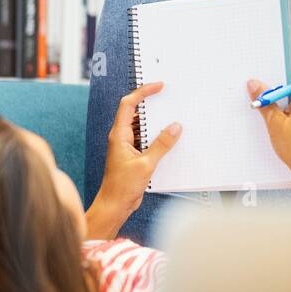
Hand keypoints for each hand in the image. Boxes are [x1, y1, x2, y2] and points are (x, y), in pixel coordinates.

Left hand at [86, 82, 181, 238]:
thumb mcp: (146, 164)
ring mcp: (127, 146)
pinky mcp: (134, 155)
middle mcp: (121, 137)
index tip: (158, 86)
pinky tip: (171, 138)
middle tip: (170, 97)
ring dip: (156, 122)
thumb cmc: (122, 187)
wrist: (115, 205)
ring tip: (174, 116)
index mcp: (119, 135)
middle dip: (152, 104)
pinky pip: (146, 140)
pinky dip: (157, 137)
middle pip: (135, 112)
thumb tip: (175, 127)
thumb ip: (162, 145)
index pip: (128, 104)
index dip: (143, 92)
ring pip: (142, 127)